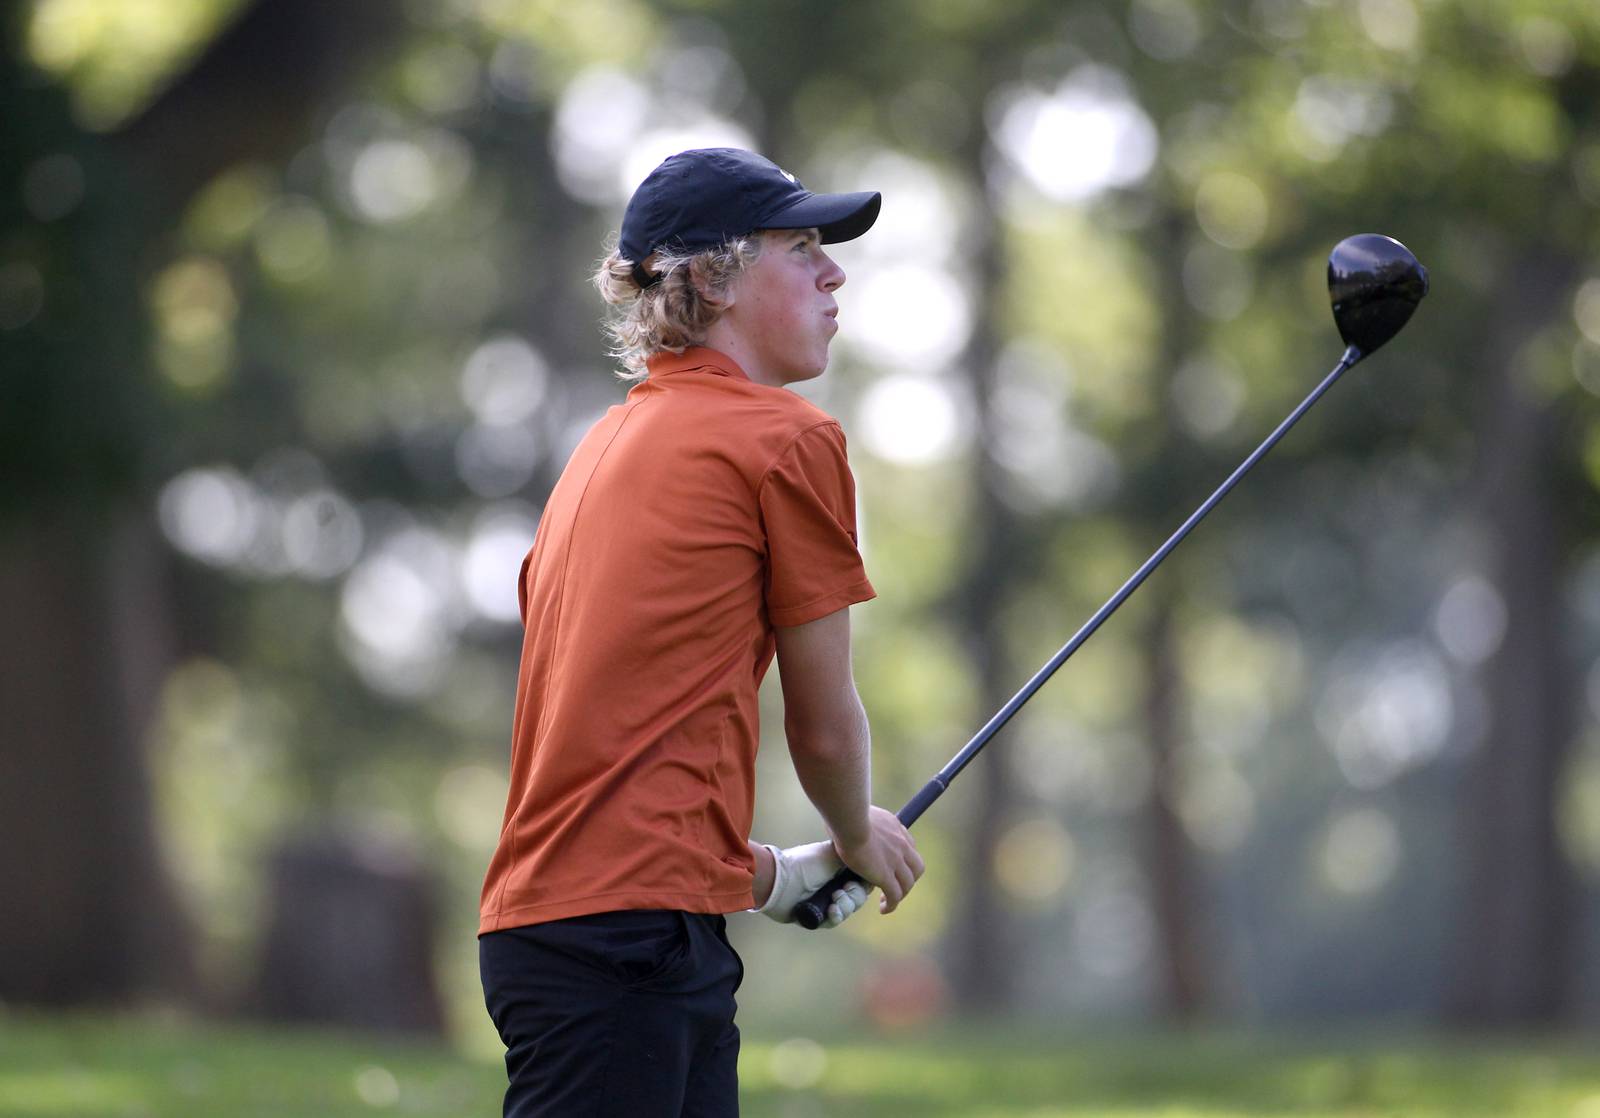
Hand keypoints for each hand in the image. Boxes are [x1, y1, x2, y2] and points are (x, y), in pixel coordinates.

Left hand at [752, 841, 869, 927]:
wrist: (781, 881)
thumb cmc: (806, 864)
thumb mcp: (833, 853)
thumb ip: (854, 857)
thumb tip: (868, 861)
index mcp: (838, 870)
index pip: (861, 880)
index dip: (863, 884)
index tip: (855, 880)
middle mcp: (834, 885)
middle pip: (858, 897)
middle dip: (853, 896)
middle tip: (841, 891)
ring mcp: (825, 901)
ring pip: (848, 910)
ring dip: (844, 906)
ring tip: (834, 900)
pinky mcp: (817, 917)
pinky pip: (835, 921)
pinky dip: (836, 916)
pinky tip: (830, 910)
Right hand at [831, 805, 924, 914]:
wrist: (850, 818)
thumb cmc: (846, 811)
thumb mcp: (859, 812)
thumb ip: (860, 819)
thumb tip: (845, 820)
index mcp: (895, 827)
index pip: (908, 845)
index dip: (902, 858)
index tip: (892, 864)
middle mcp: (901, 844)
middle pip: (916, 867)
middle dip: (908, 878)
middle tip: (895, 884)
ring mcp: (896, 860)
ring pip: (907, 883)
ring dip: (900, 894)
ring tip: (888, 900)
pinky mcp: (886, 875)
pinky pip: (894, 895)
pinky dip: (891, 904)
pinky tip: (883, 909)